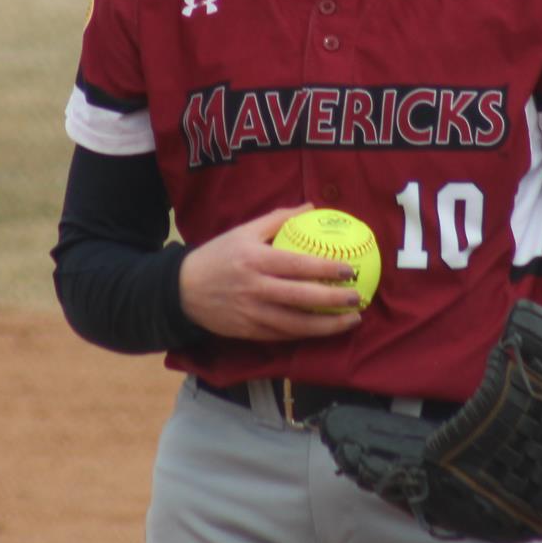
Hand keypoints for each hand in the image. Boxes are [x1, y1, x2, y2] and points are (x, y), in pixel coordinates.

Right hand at [178, 205, 363, 340]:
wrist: (183, 290)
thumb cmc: (218, 256)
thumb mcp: (243, 231)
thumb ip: (278, 219)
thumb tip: (311, 207)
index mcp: (255, 260)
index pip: (298, 265)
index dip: (326, 268)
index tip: (350, 269)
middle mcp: (255, 288)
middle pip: (301, 298)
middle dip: (334, 300)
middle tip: (358, 297)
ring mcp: (252, 313)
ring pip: (296, 325)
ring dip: (327, 325)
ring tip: (351, 320)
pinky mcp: (249, 332)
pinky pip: (283, 336)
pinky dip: (306, 335)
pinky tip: (324, 330)